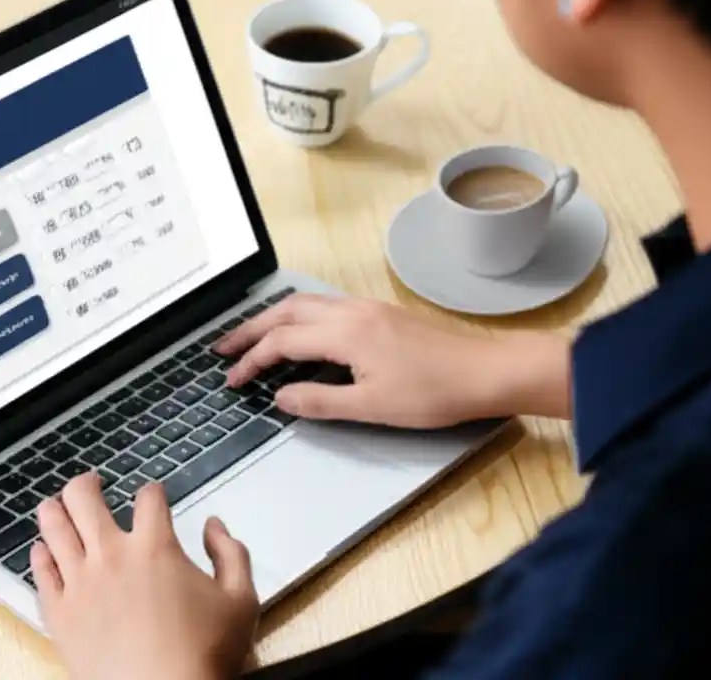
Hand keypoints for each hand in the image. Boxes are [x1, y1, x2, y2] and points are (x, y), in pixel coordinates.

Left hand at [32, 474, 258, 679]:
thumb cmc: (204, 656)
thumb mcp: (240, 600)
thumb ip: (231, 554)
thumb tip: (215, 527)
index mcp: (155, 546)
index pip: (148, 497)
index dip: (153, 490)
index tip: (153, 496)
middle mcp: (111, 556)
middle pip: (83, 497)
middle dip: (87, 483)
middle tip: (91, 484)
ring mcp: (79, 583)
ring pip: (53, 526)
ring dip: (55, 508)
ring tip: (57, 506)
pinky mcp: (59, 613)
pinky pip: (40, 571)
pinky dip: (40, 554)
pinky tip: (43, 550)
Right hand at [217, 294, 570, 426]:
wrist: (488, 372)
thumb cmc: (436, 392)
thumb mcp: (372, 407)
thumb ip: (320, 401)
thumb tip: (281, 398)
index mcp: (345, 333)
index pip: (281, 342)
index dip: (251, 361)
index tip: (233, 380)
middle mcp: (351, 311)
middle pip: (285, 311)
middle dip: (249, 329)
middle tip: (222, 347)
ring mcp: (366, 308)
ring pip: (304, 303)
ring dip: (272, 318)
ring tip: (250, 336)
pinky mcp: (379, 313)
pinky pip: (324, 305)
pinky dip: (297, 315)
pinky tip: (297, 331)